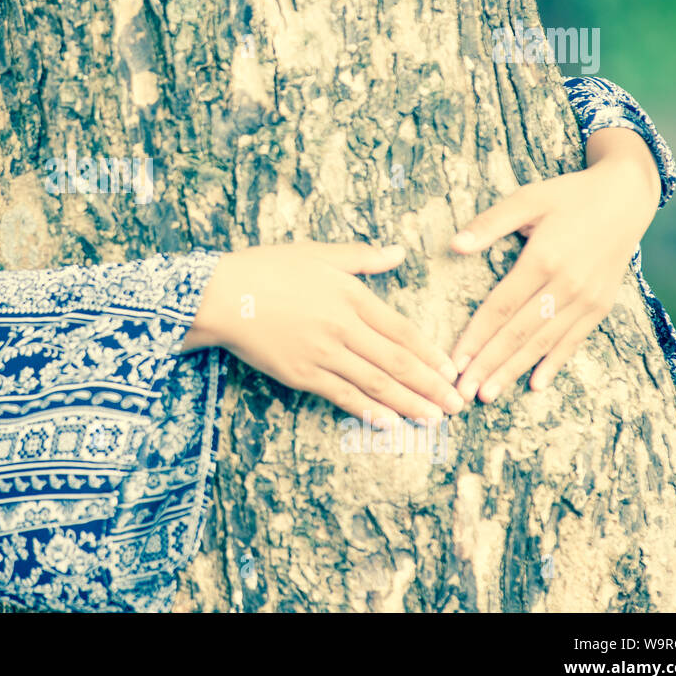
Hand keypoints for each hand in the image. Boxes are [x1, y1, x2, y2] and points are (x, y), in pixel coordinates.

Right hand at [185, 240, 462, 425]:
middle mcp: (341, 326)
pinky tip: (388, 423)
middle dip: (430, 386)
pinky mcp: (300, 374)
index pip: (400, 329)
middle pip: (395, 361)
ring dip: (408, 404)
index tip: (450, 370)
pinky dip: (367, 410)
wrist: (218, 295)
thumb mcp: (316, 253)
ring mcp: (321, 353)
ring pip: (374, 383)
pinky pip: (341, 395)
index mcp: (349, 294)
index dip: (428, 353)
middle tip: (457, 405)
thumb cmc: (264, 268)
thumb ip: (361, 257)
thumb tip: (398, 252)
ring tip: (434, 419)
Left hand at [447, 151, 659, 402]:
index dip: (475, 337)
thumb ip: (490, 223)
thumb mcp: (527, 198)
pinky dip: (554, 363)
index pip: (500, 307)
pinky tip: (535, 385)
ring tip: (488, 394)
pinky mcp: (602, 305)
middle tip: (462, 393)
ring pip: (544, 343)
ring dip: (514, 370)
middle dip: (489, 365)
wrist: (627, 197)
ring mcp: (588, 299)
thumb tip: (454, 245)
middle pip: (519, 333)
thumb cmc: (569, 196)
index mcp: (544, 259)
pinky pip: (574, 340)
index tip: (453, 361)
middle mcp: (567, 285)